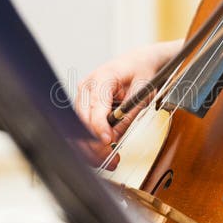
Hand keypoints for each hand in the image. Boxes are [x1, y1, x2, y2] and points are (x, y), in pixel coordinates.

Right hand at [75, 39, 181, 165]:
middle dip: (95, 144)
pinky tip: (104, 155)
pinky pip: (83, 127)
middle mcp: (87, 86)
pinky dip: (92, 143)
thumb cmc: (141, 72)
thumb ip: (128, 114)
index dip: (99, 127)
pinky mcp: (84, 106)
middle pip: (82, 121)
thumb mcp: (143, 92)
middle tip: (112, 161)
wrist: (138, 61)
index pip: (95, 106)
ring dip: (92, 148)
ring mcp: (83, 96)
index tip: (108, 142)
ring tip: (111, 162)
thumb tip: (114, 138)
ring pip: (79, 128)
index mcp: (101, 77)